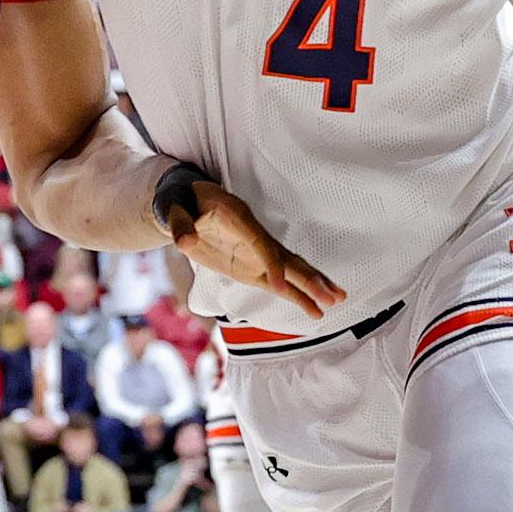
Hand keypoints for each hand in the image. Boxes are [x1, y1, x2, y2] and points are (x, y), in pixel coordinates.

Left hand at [171, 177, 345, 321]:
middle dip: (307, 278)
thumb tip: (185, 240)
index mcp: (238, 219)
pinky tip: (315, 309)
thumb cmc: (183, 202)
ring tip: (336, 300)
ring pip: (291, 269)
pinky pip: (280, 282)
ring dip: (313, 285)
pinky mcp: (255, 267)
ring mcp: (258, 253)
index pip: (259, 244)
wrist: (186, 202)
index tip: (279, 285)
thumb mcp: (175, 208)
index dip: (271, 263)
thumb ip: (179, 224)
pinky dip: (298, 295)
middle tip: (330, 296)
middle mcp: (255, 236)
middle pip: (286, 258)